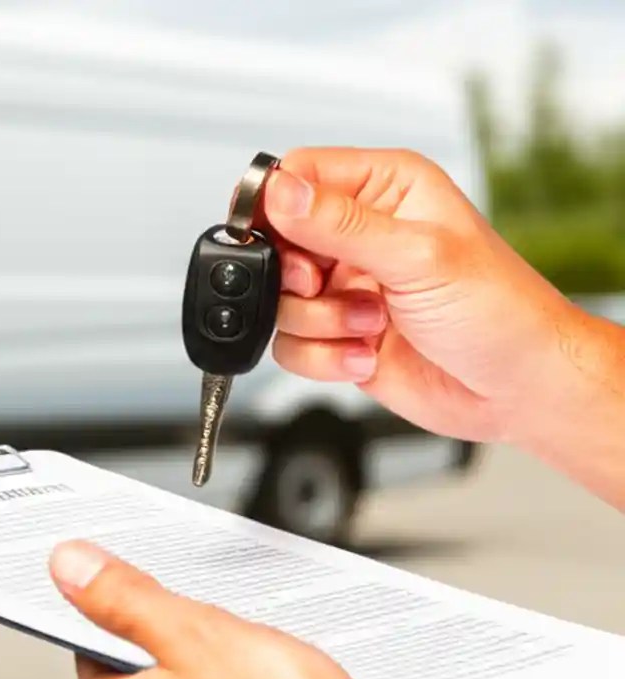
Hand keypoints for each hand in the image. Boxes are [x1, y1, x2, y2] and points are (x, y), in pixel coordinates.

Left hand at [50, 540, 377, 678]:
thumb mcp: (197, 636)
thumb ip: (128, 601)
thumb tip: (68, 566)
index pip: (93, 649)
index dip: (110, 602)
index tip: (125, 570)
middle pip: (147, 662)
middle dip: (175, 621)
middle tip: (207, 597)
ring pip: (194, 677)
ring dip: (218, 645)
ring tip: (253, 630)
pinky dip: (248, 672)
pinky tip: (276, 664)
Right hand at [264, 148, 585, 443]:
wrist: (518, 389)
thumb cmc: (500, 311)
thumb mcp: (418, 256)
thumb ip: (340, 223)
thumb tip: (280, 192)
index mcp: (386, 188)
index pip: (299, 175)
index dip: (276, 206)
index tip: (280, 240)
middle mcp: (360, 234)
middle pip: (277, 241)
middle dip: (298, 277)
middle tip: (326, 285)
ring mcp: (346, 286)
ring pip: (280, 299)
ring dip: (321, 322)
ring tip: (372, 325)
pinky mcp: (337, 333)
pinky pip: (290, 344)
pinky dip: (324, 357)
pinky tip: (368, 354)